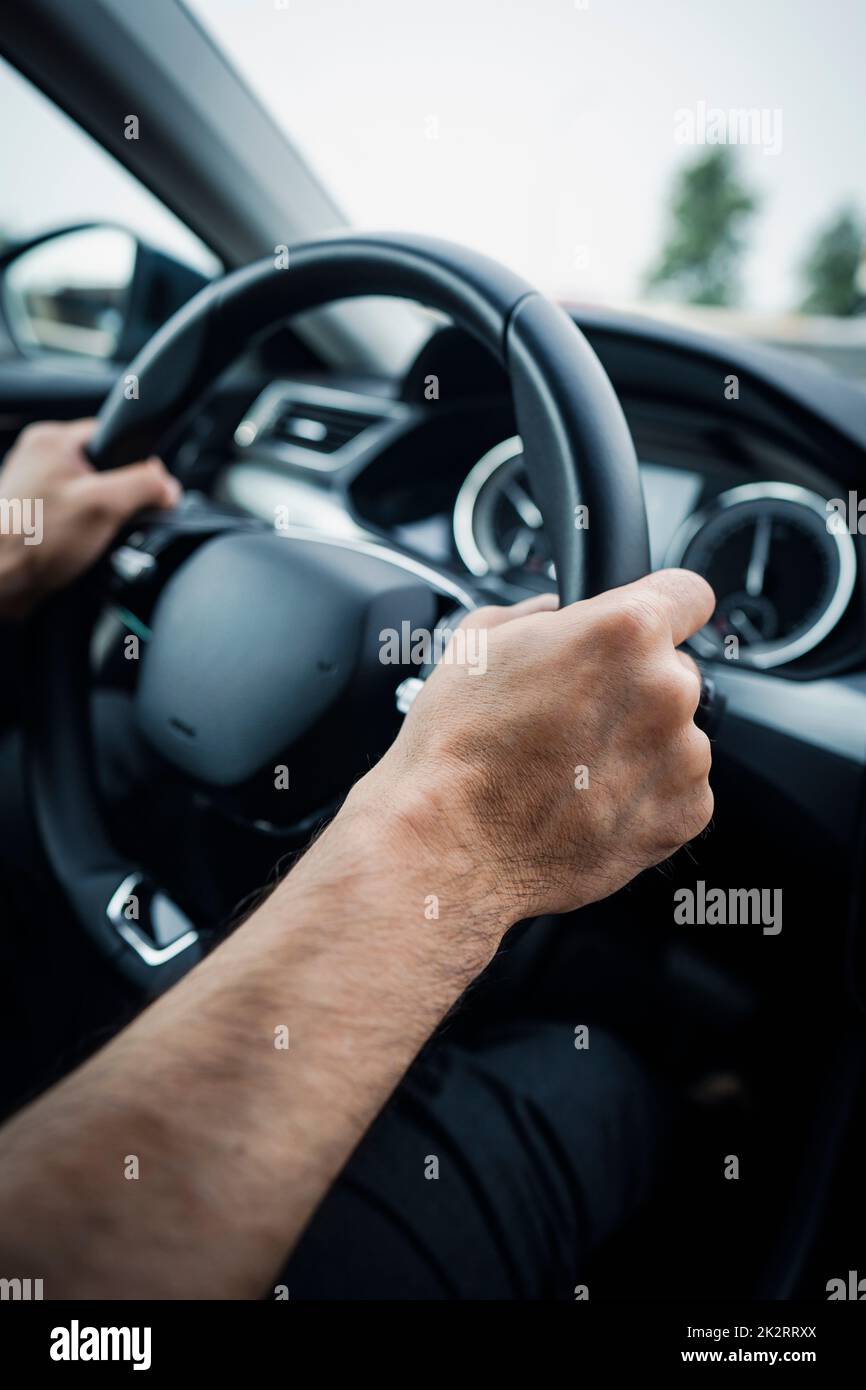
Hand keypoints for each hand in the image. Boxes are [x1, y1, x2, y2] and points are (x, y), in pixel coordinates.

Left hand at [0, 418, 180, 618]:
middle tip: (111, 520)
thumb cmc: (34, 539)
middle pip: (103, 468)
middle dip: (117, 497)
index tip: (143, 490)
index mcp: (52, 440)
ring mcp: (34, 486)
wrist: (0, 579)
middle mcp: (39, 457)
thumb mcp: (105, 506)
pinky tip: (79, 547)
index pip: (111, 435)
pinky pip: (74, 516)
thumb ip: (145, 487)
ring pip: (89, 494)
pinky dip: (83, 532)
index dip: (135, 463)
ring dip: (100, 517)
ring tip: (91, 536)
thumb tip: (169, 486)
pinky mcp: (35, 514)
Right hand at [354, 569, 714, 932]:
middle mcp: (666, 689)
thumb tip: (555, 613)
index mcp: (625, 631)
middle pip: (676, 670)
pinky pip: (678, 789)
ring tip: (574, 768)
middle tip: (576, 716)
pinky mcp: (684, 813)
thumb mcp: (479, 642)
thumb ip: (537, 612)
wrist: (451, 842)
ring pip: (678, 734)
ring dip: (641, 744)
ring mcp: (682, 756)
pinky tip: (589, 802)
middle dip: (635, 687)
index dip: (662, 608)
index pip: (688, 593)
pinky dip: (644, 795)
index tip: (647, 630)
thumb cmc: (458, 747)